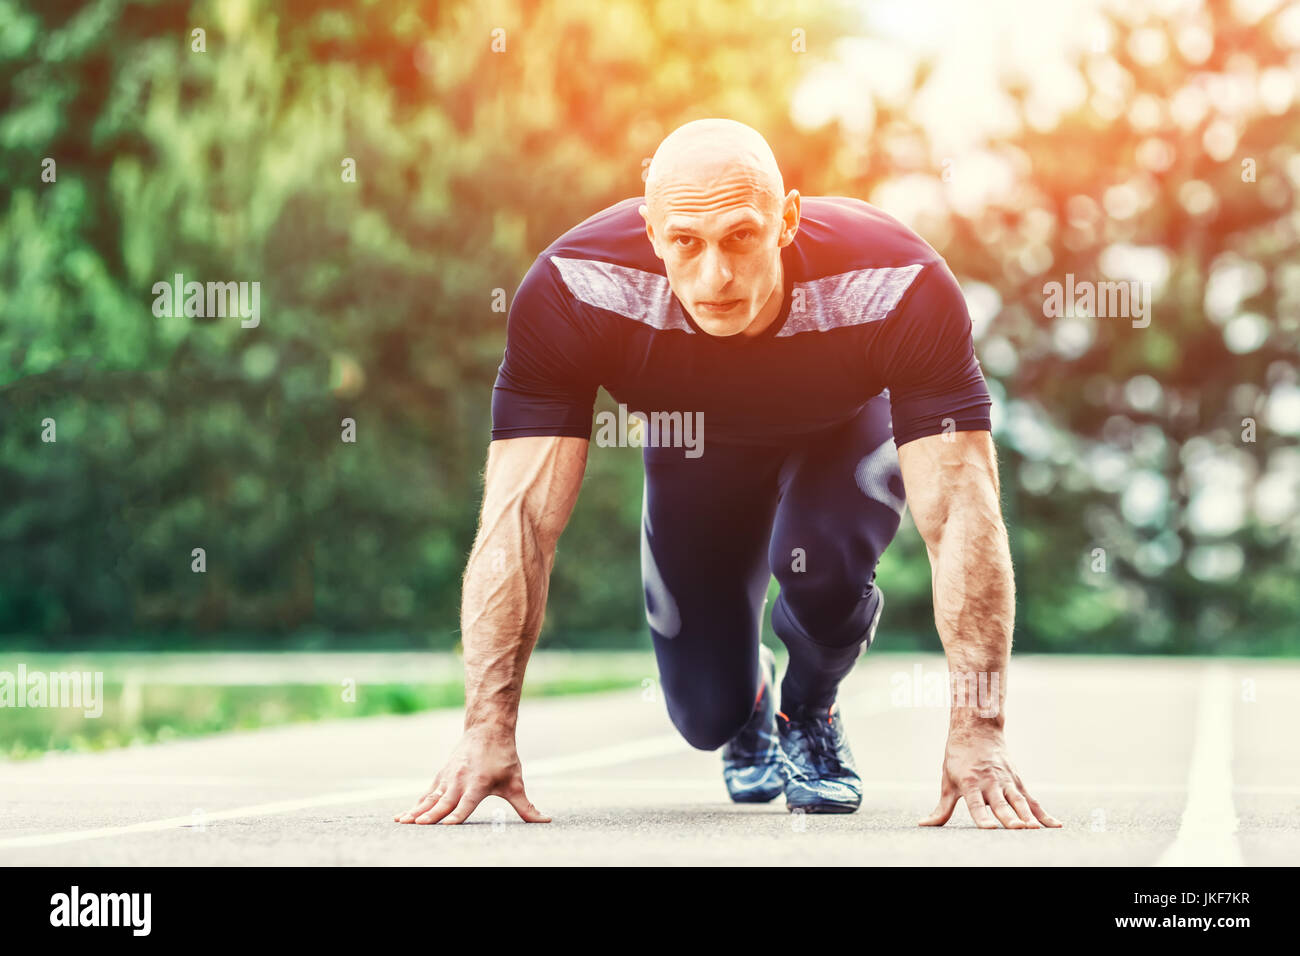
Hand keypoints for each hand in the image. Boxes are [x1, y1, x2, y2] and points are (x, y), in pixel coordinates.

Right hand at [394, 724, 549, 824]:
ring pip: (429, 797)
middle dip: (429, 815)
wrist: (487, 729)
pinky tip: (405, 815)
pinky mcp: (442, 776)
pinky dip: (416, 804)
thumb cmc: (503, 758)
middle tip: (416, 824)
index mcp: (478, 785)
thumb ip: (526, 807)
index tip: (446, 825)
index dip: (456, 816)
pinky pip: (427, 793)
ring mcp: (448, 778)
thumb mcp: (516, 783)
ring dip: (415, 810)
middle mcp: (460, 781)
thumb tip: (545, 822)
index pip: (465, 804)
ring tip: (401, 821)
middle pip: (443, 802)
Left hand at [919, 724, 1061, 828]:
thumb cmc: (958, 758)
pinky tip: (1055, 826)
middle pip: (1001, 804)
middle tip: (1018, 829)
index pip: (976, 804)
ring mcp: (1006, 781)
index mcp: (970, 783)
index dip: (982, 817)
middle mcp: (990, 782)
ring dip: (1028, 816)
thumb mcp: (947, 781)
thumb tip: (924, 824)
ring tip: (1034, 829)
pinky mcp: (1018, 782)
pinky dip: (1044, 814)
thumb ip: (941, 808)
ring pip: (1019, 801)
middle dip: (1009, 818)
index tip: (989, 828)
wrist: (977, 730)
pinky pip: (1032, 801)